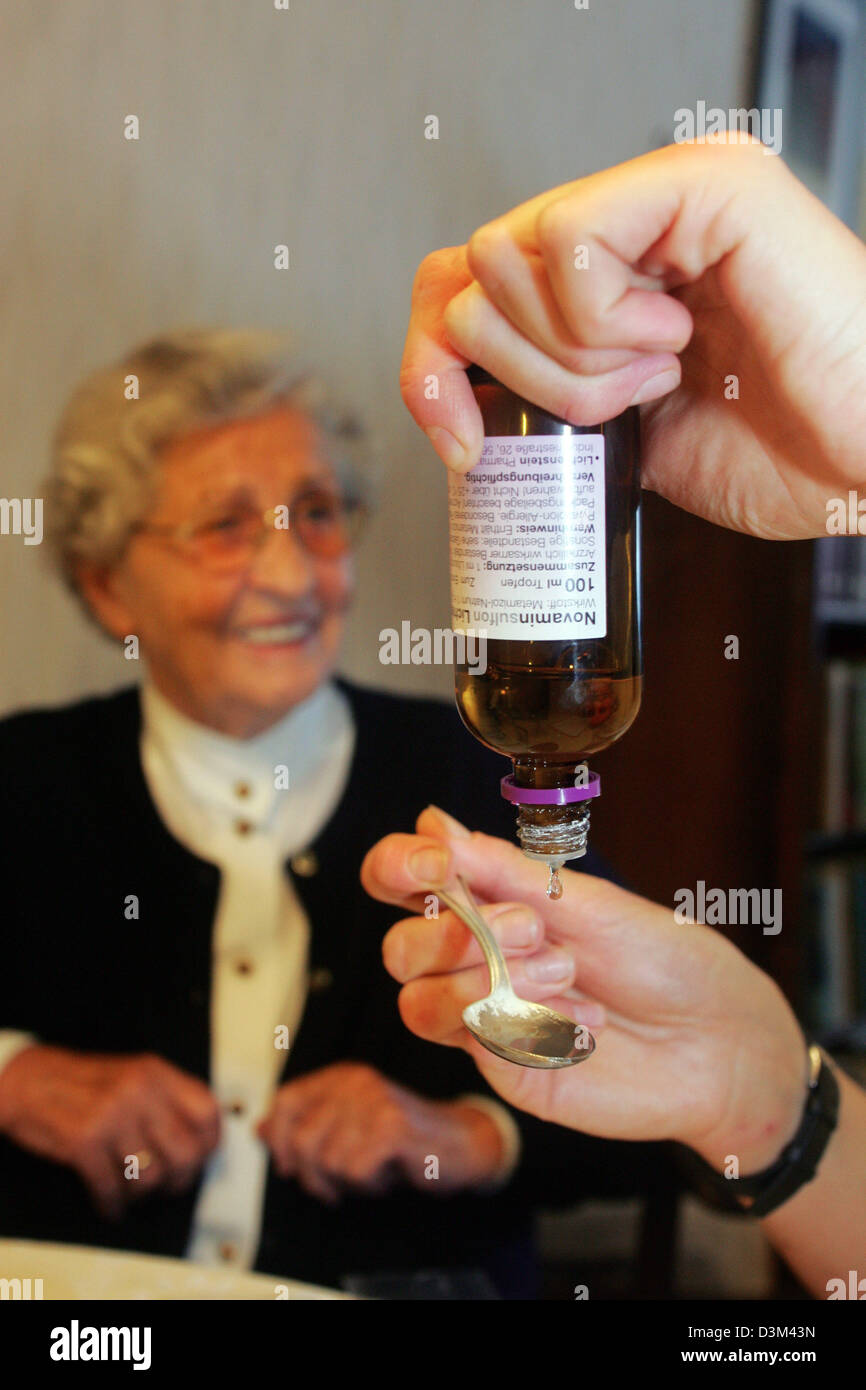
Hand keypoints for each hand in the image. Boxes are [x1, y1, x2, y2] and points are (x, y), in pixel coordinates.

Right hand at [0, 1046, 220, 1218]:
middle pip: (185, 1153)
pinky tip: (109, 1203)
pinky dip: (112, 1205)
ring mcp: (111, 1116)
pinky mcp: (84, 1141)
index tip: (201, 1158)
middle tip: (167, 1185)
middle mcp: (138, 1091)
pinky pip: (112, 1189)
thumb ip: (166, 1098)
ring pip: (150, 1178)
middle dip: (179, 1180)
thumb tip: (202, 1139)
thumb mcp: (132, 1075)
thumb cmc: (81, 1084)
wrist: (28, 1082)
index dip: (210, 1144)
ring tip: (131, 1192)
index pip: (207, 1112)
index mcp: (155, 1073)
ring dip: (141, 1196)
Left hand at [256, 1061, 505, 1202]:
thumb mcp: (347, 1129)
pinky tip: (385, 1173)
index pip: (285, 1101)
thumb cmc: (402, 1140)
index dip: (278, 1140)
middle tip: (334, 1183)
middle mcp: (355, 1082)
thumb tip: (259, 1129)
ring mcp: (375, 1101)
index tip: (288, 1167)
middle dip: (312, 1174)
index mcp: (340, 1077)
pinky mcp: (393, 1126)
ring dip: (345, 1181)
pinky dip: (368, 1184)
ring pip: (326, 1160)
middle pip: (301, 1138)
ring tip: (369, 1172)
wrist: (458, 1145)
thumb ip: (304, 1126)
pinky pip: (355, 1170)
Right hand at [361, 806, 809, 1176]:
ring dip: (487, 979)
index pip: (402, 881)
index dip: (397, 867)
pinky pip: (475, 1044)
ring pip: (417, 1003)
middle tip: (532, 928)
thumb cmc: (663, 959)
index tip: (437, 866)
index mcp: (490, 905)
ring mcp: (487, 1019)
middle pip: (398, 949)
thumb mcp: (585, 901)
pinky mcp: (508, 1070)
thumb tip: (431, 822)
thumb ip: (502, 868)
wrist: (721, 1038)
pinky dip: (525, 1022)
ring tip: (564, 975)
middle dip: (454, 932)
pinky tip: (583, 1024)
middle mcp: (475, 962)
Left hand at [400, 136, 865, 538]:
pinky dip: (602, 319)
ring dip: (568, 353)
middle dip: (520, 373)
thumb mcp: (631, 442)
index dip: (434, 368)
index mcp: (611, 280)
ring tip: (657, 372)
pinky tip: (674, 339)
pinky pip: (571, 239)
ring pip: (501, 255)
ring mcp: (662, 197)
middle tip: (618, 402)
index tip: (461, 444)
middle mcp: (629, 227)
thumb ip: (556, 403)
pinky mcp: (701, 187)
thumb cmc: (792, 450)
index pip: (463, 289)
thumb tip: (471, 407)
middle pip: (466, 272)